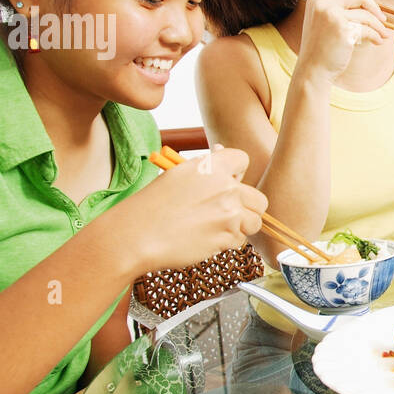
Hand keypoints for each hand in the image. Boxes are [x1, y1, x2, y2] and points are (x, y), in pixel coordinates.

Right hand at [109, 146, 267, 272]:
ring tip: (215, 227)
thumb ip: (206, 166)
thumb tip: (222, 151)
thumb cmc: (151, 206)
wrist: (135, 235)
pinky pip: (240, 240)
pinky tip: (205, 238)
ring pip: (254, 222)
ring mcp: (229, 214)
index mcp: (211, 166)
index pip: (242, 160)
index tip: (227, 182)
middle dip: (246, 207)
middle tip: (226, 213)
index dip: (237, 173)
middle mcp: (225, 187)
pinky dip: (227, 242)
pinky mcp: (226, 237)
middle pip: (259, 198)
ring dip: (240, 227)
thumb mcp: (177, 174)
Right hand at [296, 0, 389, 84]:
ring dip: (378, 25)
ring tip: (382, 34)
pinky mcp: (342, 30)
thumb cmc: (321, 46)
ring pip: (366, 13)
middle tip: (380, 18)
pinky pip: (368, 28)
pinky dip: (376, 35)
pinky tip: (378, 41)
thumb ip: (337, 4)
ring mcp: (332, 15)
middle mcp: (322, 3)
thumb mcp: (322, 19)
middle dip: (373, 5)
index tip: (367, 3)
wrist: (313, 69)